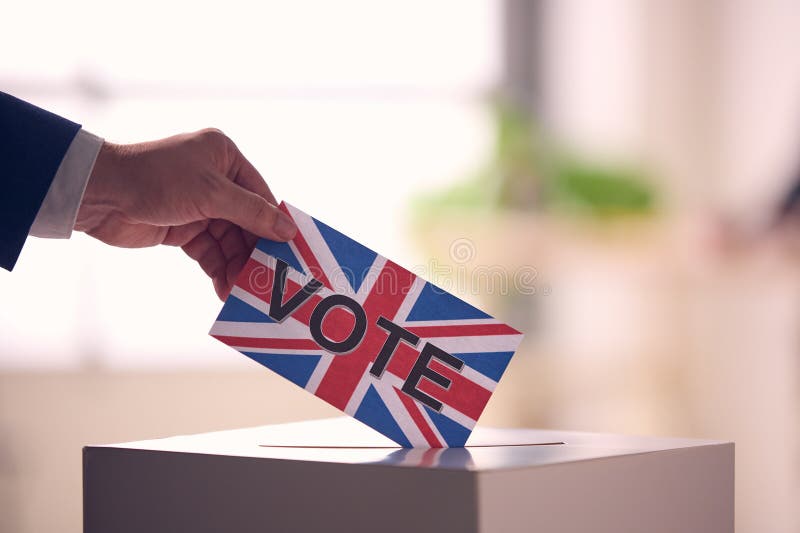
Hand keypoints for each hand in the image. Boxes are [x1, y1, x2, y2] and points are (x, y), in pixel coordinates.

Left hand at [75, 128, 296, 299]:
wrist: (100, 195)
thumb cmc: (156, 179)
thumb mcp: (211, 193)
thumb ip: (251, 213)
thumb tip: (288, 229)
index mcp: (224, 157)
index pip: (260, 195)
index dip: (274, 224)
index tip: (291, 252)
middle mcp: (215, 179)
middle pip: (246, 222)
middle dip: (255, 251)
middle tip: (269, 279)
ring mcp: (199, 206)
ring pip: (229, 241)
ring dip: (237, 266)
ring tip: (245, 292)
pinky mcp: (183, 229)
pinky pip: (210, 252)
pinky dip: (219, 269)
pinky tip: (226, 288)